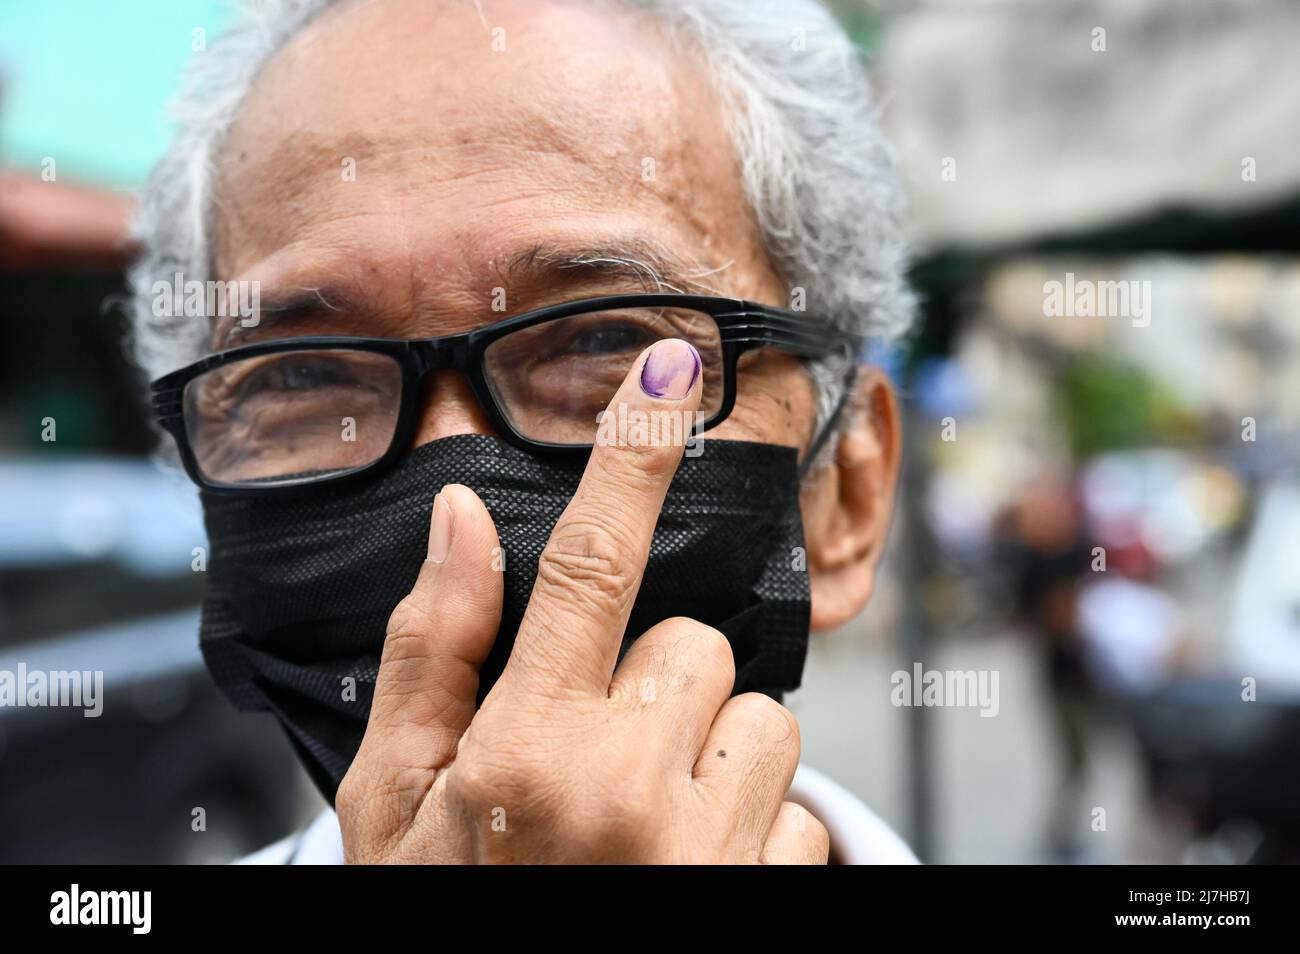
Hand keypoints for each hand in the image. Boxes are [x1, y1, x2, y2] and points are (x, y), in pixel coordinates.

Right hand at [337, 338, 827, 863]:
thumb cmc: (443, 907)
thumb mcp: (394, 801)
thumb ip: (432, 653)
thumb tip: (458, 525)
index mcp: (526, 752)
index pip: (590, 564)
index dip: (631, 453)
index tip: (671, 369)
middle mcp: (630, 792)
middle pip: (693, 645)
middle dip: (651, 683)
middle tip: (590, 759)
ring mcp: (715, 850)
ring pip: (758, 715)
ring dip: (708, 748)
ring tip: (641, 818)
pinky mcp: (776, 890)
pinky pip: (799, 806)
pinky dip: (754, 824)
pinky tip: (689, 866)